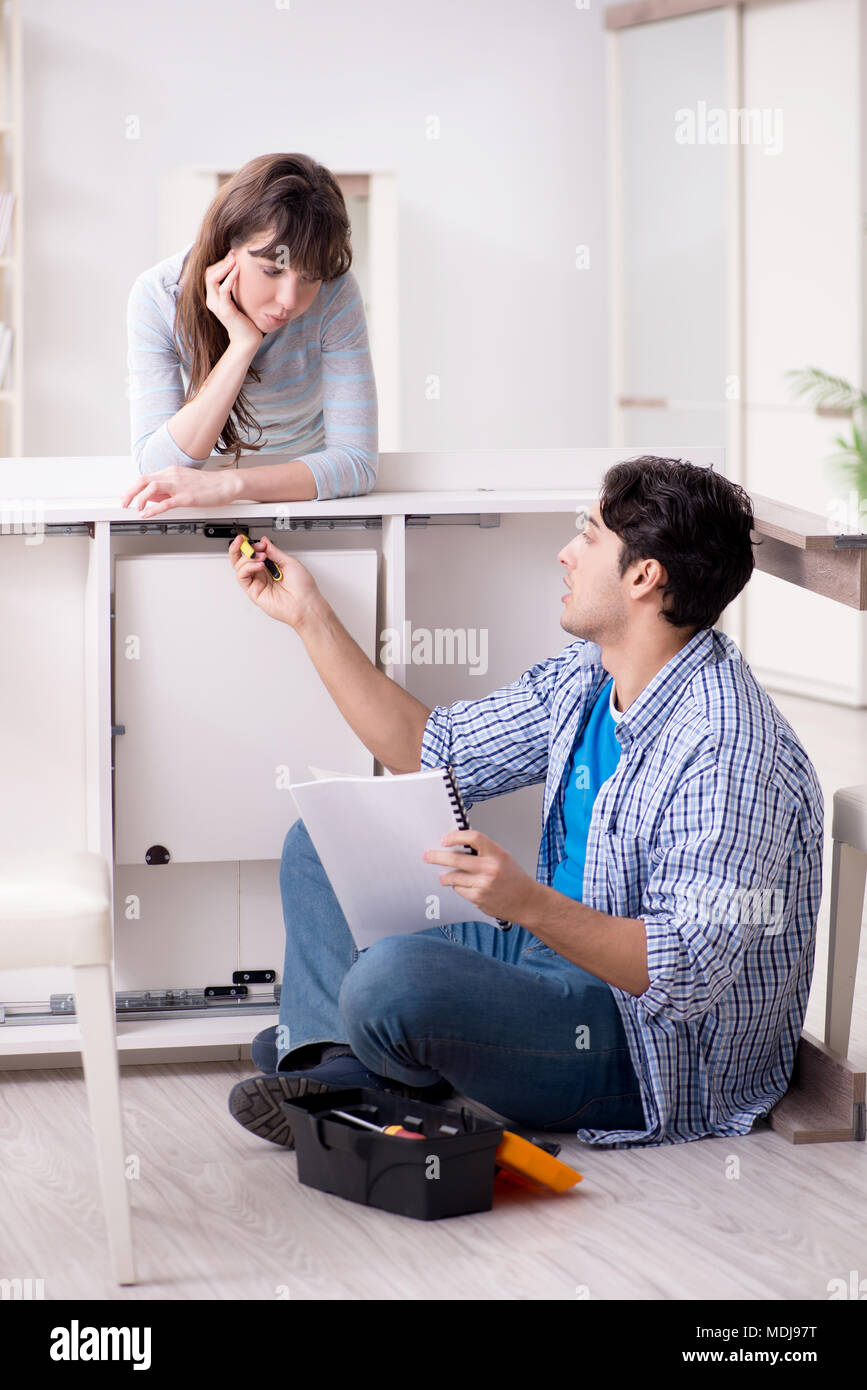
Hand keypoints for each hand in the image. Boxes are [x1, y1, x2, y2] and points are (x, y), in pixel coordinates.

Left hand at [120, 465, 237, 517]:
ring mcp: (179, 485)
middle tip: (124, 502)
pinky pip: (166, 503)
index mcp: (171, 472)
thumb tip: (153, 497)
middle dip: (130, 491)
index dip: (133, 488)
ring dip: (139, 499)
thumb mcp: (185, 483)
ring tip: (136, 508)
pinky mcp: (187, 497)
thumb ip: (168, 489)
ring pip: (151, 488)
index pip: (146, 477)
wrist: (227, 484)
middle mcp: (173, 475)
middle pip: (144, 480)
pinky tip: (147, 514)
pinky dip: (153, 509)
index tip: (127, 496)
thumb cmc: (209, 485)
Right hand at [204, 251, 262, 352]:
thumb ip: (235, 287)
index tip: (233, 254)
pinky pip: (223, 290)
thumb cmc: (245, 319)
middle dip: (221, 261)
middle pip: (208, 273)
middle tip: (234, 253)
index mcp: (213, 297)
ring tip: (236, 259)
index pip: (210, 273)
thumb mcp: (238, 299)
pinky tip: (238, 269)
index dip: (220, 262)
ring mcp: (217, 306)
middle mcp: (211, 300)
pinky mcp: (225, 311)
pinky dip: (230, 277)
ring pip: (212, 279)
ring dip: (224, 266)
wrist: (247, 340)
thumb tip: (241, 268)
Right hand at [230, 533, 324, 628]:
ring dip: (247, 557)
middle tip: (242, 540)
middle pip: (242, 559)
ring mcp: (257, 583)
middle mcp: (262, 574)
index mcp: (271, 567)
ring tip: (261, 556)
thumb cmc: (303, 588)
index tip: (257, 541)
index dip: (252, 545)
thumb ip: (274, 551)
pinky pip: (242, 577)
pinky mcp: (253, 592)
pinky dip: (247, 567)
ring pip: (239, 567)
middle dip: (240, 548)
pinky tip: (259, 565)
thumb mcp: (289, 562)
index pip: (254, 553)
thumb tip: (264, 541)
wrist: (305, 604)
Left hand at [423, 828, 540, 923]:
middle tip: (427, 855)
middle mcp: (490, 868)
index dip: (455, 836)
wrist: (527, 901)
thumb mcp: (503, 857)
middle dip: (437, 857)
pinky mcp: (478, 898)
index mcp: (497, 854)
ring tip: (443, 877)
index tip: (445, 839)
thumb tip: (457, 845)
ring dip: (445, 877)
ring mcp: (483, 884)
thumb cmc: (514, 878)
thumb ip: (483, 851)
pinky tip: (463, 887)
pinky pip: (460, 890)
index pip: (473, 838)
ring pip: (454, 877)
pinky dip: (458, 888)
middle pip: (455, 859)